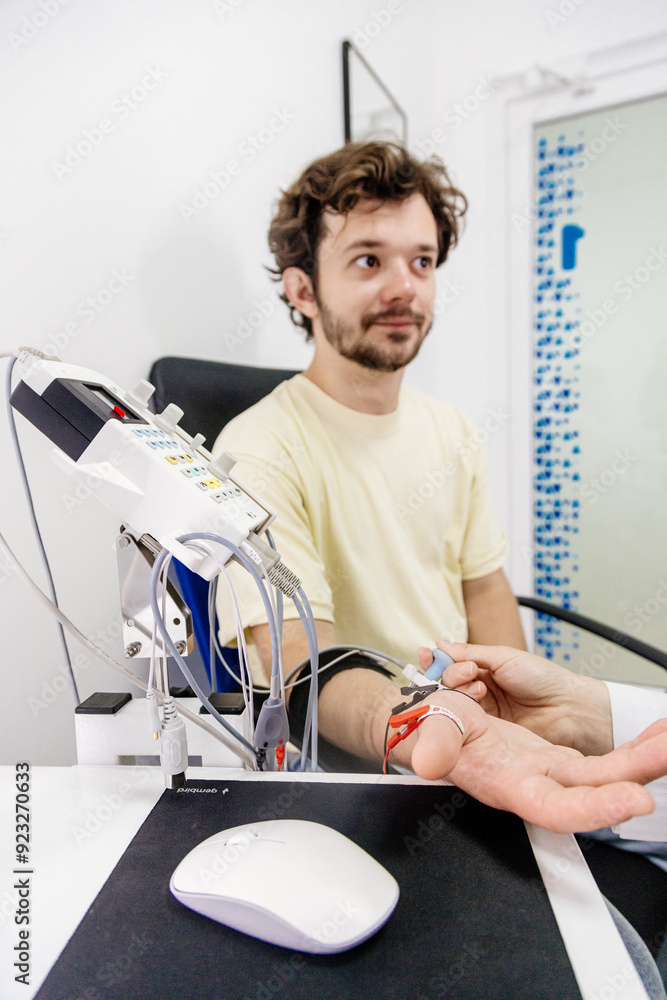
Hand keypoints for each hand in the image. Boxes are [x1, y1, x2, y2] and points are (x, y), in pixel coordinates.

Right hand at [408, 689, 666, 833]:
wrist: (436, 726)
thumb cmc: (433, 731)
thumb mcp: (431, 730)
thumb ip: (432, 746)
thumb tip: (427, 761)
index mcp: (508, 784)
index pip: (556, 807)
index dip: (595, 808)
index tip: (634, 799)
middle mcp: (537, 783)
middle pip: (597, 789)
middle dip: (639, 771)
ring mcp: (554, 771)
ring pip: (611, 772)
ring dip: (646, 757)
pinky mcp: (561, 758)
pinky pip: (608, 758)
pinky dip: (635, 746)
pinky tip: (655, 735)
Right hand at [418, 641, 612, 754]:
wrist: (569, 709)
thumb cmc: (543, 678)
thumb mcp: (504, 657)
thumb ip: (470, 653)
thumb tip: (442, 643)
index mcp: (484, 670)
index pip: (451, 664)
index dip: (438, 660)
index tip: (426, 654)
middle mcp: (480, 692)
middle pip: (448, 684)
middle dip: (447, 675)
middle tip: (465, 673)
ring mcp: (483, 714)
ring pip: (453, 702)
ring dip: (455, 692)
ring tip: (475, 688)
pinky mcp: (487, 734)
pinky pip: (464, 723)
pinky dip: (459, 713)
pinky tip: (462, 707)